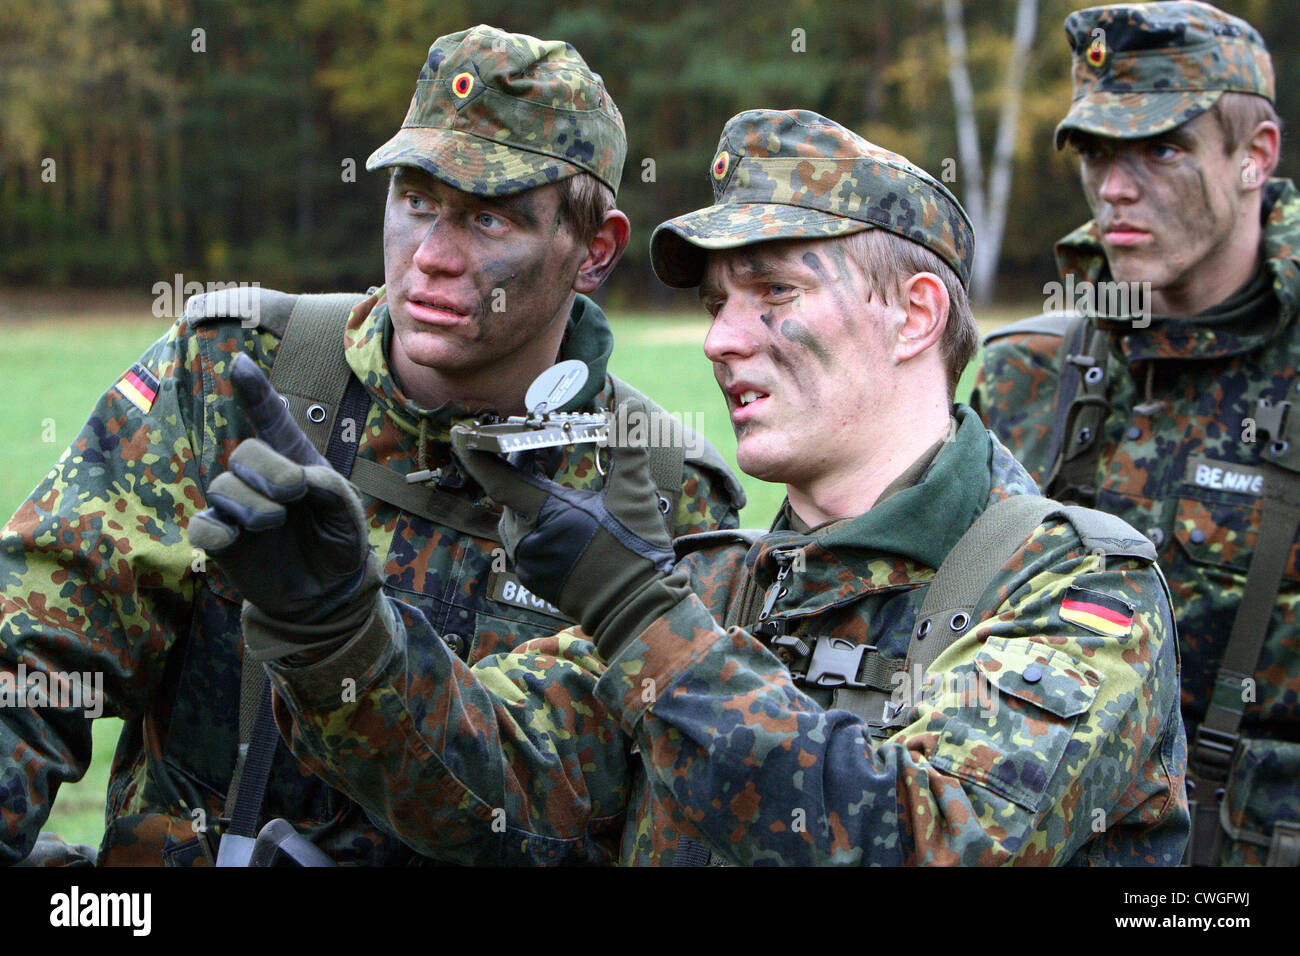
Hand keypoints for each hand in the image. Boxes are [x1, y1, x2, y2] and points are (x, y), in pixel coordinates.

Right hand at [188, 354, 380, 656]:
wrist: (327, 592)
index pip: (271, 420)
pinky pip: (202, 527)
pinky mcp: (221, 541)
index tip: (239, 364)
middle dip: (270, 471)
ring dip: (251, 504)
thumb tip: (301, 477)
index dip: (255, 392)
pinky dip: (216, 530)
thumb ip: (330, 488)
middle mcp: (260, 478)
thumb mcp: (348, 512)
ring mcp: (237, 508)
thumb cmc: (338, 540)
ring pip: (222, 488)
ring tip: (275, 523)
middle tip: (294, 495)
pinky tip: (235, 539)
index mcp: (294, 461)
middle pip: (245, 453)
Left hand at [453, 399, 688, 657]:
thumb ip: (627, 449)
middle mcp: (526, 540)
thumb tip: (630, 411)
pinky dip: (536, 517)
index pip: (496, 478)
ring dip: (529, 491)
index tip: (461, 433)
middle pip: (509, 492)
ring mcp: (528, 562)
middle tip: (540, 443)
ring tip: (552, 471)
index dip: (476, 453)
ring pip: (516, 515)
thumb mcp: (634, 496)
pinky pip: (526, 537)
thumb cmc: (633, 554)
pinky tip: (560, 510)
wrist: (637, 611)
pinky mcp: (536, 577)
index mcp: (543, 515)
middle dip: (520, 465)